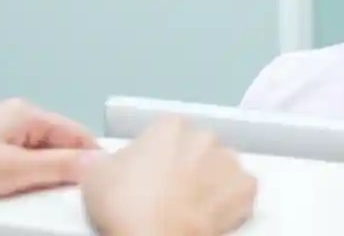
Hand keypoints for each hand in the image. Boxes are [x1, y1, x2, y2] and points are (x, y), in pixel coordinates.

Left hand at [0, 99, 97, 234]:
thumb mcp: (16, 170)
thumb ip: (60, 166)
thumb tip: (97, 163)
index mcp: (25, 112)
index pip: (76, 133)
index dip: (91, 158)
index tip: (102, 181)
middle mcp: (14, 117)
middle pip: (60, 144)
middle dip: (67, 168)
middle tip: (67, 193)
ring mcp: (0, 134)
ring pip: (41, 156)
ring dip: (46, 175)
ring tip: (36, 192)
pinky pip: (22, 163)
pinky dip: (27, 178)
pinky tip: (18, 191)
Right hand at [82, 116, 257, 235]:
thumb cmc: (124, 204)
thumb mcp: (96, 175)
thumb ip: (107, 160)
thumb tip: (106, 160)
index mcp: (170, 126)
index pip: (165, 136)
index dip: (156, 158)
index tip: (149, 179)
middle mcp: (204, 137)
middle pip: (197, 149)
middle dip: (188, 166)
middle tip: (169, 195)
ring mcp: (230, 163)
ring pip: (222, 169)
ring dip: (212, 182)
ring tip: (193, 208)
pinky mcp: (247, 191)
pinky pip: (241, 193)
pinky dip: (231, 203)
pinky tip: (214, 217)